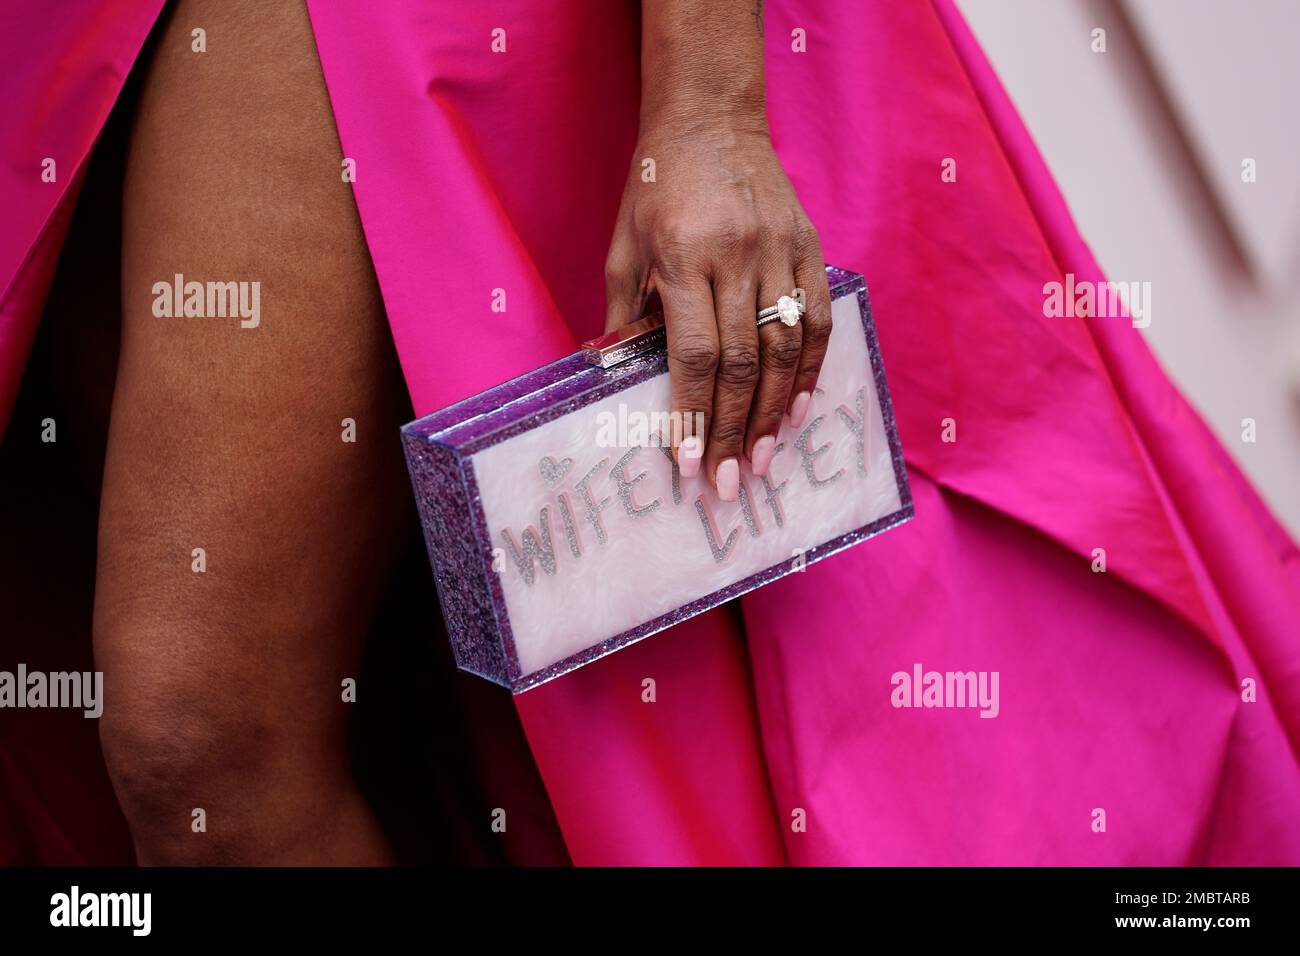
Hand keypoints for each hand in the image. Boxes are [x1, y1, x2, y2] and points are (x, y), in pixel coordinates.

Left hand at [603, 123, 832, 500]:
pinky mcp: (808, 245)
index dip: (694, 416)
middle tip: (729, 485)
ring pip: (786, 349)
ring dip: (775, 415)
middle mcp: (736, 256)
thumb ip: (625, 311)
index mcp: (682, 256)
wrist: (711, 117)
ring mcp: (779, 250)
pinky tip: (798, 414)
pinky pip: (817, 319)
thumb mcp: (623, 243)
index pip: (694, 354)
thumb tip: (617, 377)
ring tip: (763, 463)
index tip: (690, 466)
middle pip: (742, 363)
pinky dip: (811, 372)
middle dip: (734, 432)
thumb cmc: (656, 185)